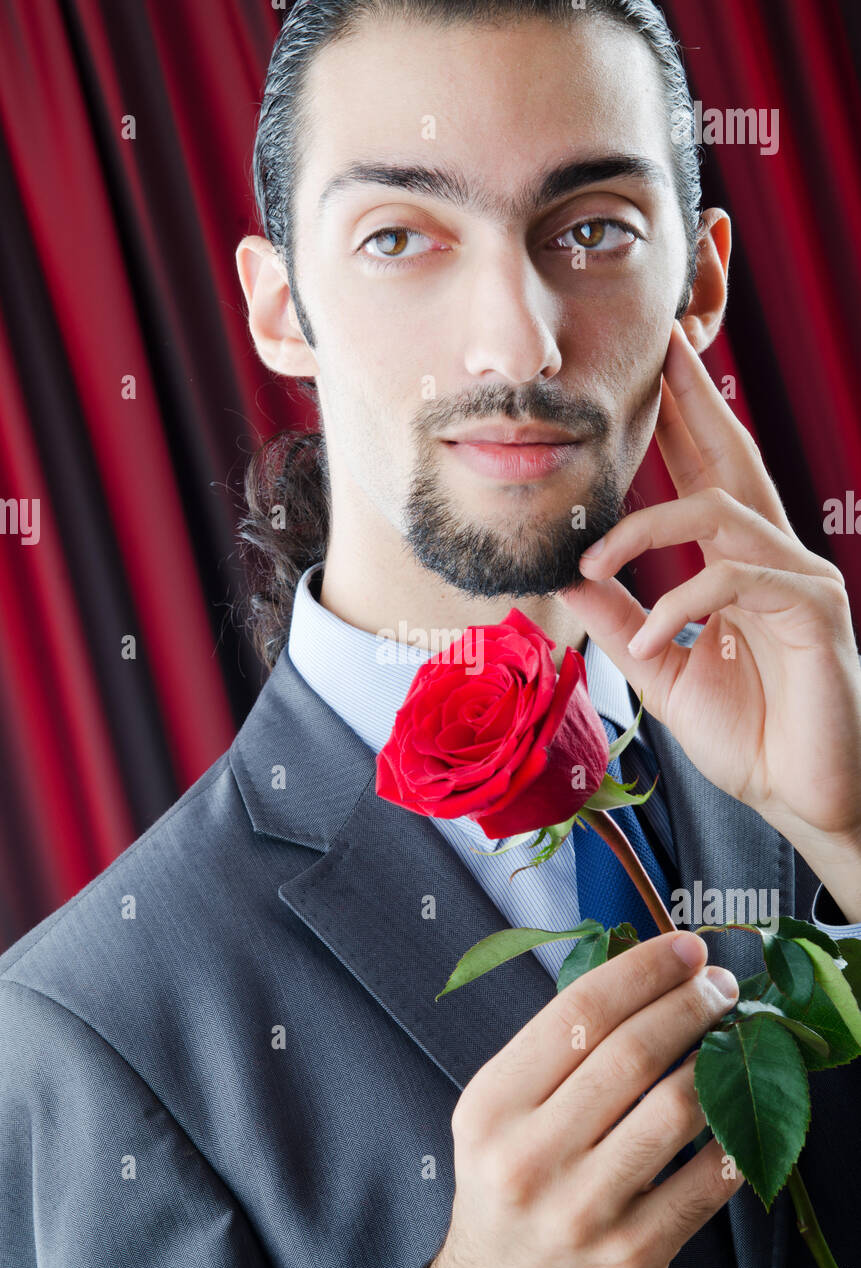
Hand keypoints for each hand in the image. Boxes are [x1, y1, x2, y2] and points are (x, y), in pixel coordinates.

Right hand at [423, 931, 742, 1267]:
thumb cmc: (506, 1181)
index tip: (683, 949)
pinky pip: (705, 1180)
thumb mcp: (499, 1109)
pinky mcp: (632, 1253)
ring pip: (675, 1109)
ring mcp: (584, 1209)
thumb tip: (641, 978)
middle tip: (720, 983)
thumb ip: (555, 1050)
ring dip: (719, 1059)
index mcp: (493, 1106)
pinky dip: (733, 1134)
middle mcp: (531, 1156)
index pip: (578, 1014)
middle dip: (689, 1004)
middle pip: (632, 1053)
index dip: (642, 971)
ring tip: (733, 1034)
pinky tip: (742, 1105)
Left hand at [565, 321, 860, 912]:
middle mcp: (774, 556)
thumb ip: (617, 616)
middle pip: (734, 455)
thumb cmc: (747, 733)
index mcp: (740, 564)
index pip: (708, 474)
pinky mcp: (815, 611)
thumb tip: (562, 572)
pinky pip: (737, 581)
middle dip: (695, 398)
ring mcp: (800, 578)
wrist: (802, 796)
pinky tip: (649, 646)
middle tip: (662, 343)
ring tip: (594, 560)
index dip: (682, 418)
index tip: (652, 367)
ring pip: (721, 512)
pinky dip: (680, 607)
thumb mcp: (660, 669)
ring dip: (646, 528)